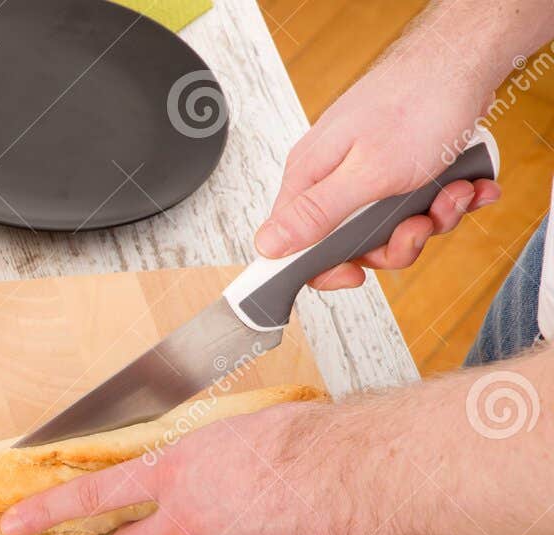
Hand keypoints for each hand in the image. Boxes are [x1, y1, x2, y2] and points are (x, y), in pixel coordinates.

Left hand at [0, 404, 356, 534]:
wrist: (343, 473)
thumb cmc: (293, 441)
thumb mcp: (227, 434)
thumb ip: (197, 461)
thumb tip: (191, 469)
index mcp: (172, 472)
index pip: (91, 495)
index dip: (46, 510)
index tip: (15, 523)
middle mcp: (184, 517)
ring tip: (252, 514)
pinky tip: (281, 527)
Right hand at [256, 46, 499, 289]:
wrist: (465, 59)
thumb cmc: (418, 104)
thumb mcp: (366, 173)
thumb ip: (316, 214)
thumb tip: (267, 245)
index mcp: (311, 177)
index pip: (294, 245)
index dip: (325, 268)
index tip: (357, 275)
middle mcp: (333, 176)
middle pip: (352, 242)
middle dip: (397, 242)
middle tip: (420, 223)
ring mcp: (365, 170)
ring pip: (391, 225)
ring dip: (432, 217)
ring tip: (453, 191)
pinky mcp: (396, 164)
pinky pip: (415, 202)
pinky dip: (446, 198)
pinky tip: (465, 183)